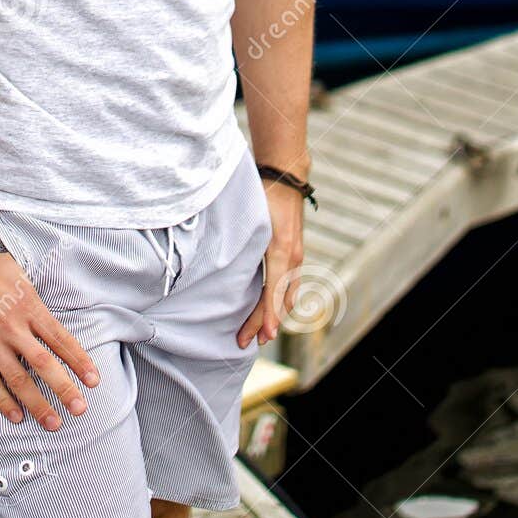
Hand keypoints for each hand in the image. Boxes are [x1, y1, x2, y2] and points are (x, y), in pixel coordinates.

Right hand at [0, 249, 99, 430]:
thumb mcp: (16, 273)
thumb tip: (44, 313)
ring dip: (37, 403)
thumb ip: (31, 298)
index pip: (60, 339)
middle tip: (80, 409)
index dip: (79, 361)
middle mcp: (12, 328)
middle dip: (65, 388)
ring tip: (53, 423)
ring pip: (18, 379)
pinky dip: (3, 401)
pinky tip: (16, 416)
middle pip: (44, 363)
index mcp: (28, 307)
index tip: (94, 381)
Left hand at [236, 185, 303, 347]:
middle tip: (249, 342)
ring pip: (288, 294)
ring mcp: (296, 254)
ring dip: (276, 315)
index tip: (260, 336)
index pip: (272, 293)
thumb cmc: (263, 192)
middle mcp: (292, 256)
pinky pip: (291, 283)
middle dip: (265, 323)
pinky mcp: (295, 250)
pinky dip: (283, 300)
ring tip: (263, 333)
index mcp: (279, 250)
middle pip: (280, 299)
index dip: (265, 317)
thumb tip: (220, 266)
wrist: (286, 175)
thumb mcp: (250, 218)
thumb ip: (241, 242)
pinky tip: (276, 309)